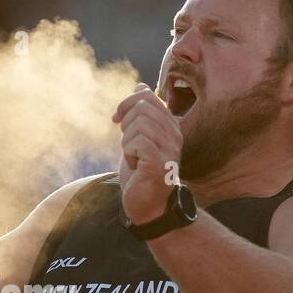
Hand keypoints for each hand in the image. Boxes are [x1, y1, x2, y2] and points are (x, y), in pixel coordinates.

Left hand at [112, 83, 181, 224]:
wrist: (148, 206)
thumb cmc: (141, 172)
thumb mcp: (140, 138)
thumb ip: (142, 114)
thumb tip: (140, 87)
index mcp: (171, 125)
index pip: (147, 96)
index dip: (126, 104)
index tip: (117, 119)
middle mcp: (175, 135)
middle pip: (141, 108)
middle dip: (125, 124)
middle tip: (128, 145)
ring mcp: (169, 149)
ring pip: (138, 125)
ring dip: (127, 142)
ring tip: (134, 158)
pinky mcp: (160, 163)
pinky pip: (138, 143)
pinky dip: (128, 153)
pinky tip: (134, 165)